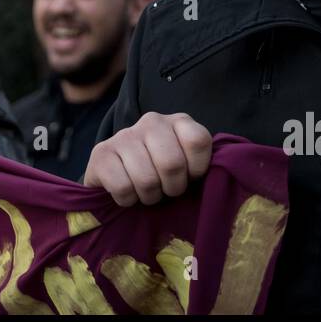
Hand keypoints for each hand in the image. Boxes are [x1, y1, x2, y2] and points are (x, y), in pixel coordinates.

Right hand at [83, 112, 212, 205]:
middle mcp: (152, 121)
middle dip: (172, 188)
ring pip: (146, 179)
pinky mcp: (100, 153)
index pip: (198, 141)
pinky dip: (128, 199)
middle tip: (166, 190)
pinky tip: (128, 192)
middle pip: (172, 163)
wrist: (116, 175)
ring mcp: (124, 135)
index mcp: (179, 121)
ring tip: (147, 191)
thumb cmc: (161, 173)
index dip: (197, 169)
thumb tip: (219, 177)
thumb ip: (201, 165)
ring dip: (149, 196)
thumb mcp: (187, 165)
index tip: (190, 178)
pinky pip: (122, 187)